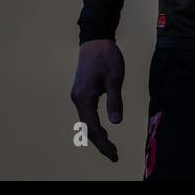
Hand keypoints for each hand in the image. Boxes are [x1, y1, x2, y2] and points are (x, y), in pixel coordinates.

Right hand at [70, 39, 124, 161]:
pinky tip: (102, 130)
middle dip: (100, 143)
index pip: (92, 128)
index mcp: (85, 98)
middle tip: (113, 154)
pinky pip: (86, 114)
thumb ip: (115, 101)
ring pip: (86, 122)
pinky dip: (94, 125)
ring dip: (97, 135)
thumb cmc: (106, 57)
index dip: (103, 143)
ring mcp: (78, 96)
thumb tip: (116, 122)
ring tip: (109, 146)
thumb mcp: (115, 79)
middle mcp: (78, 99)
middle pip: (87, 128)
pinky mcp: (82, 92)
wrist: (95, 40)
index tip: (113, 154)